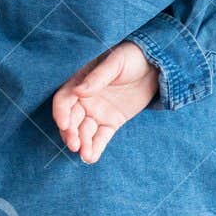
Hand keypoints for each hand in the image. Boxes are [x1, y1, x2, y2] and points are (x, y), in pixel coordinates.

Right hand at [51, 40, 159, 163]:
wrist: (155, 66)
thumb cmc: (131, 57)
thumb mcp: (115, 63)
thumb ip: (98, 77)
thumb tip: (78, 91)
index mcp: (80, 81)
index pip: (64, 99)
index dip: (61, 112)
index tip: (64, 125)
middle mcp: (85, 99)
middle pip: (71, 119)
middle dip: (70, 133)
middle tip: (74, 144)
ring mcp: (97, 112)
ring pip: (84, 131)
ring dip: (82, 143)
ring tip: (85, 155)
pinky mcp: (111, 122)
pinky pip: (100, 137)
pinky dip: (95, 147)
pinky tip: (91, 158)